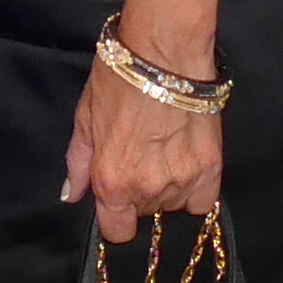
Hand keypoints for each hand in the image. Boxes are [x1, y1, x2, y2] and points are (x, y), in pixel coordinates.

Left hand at [63, 29, 226, 245]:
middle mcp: (146, 188)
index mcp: (111, 181)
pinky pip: (204, 200)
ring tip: (165, 152)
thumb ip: (78, 164)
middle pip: (145, 213)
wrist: (163, 51)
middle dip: (140, 193)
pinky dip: (196, 188)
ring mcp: (182, 180)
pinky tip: (187, 163)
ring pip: (174, 204)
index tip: (119, 200)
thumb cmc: (118, 79)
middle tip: (141, 157)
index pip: (117, 231)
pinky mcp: (211, 167)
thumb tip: (71, 194)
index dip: (116, 217)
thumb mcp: (85, 119)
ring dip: (169, 187)